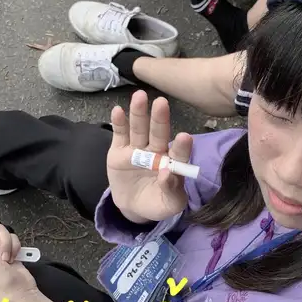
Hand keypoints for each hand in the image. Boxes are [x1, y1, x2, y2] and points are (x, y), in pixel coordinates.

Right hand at [107, 91, 193, 223]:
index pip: (178, 154)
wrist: (133, 205)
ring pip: (139, 129)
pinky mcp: (119, 150)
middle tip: (162, 102)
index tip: (184, 138)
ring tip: (140, 96)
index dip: (181, 147)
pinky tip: (117, 110)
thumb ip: (171, 191)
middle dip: (160, 119)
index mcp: (172, 164)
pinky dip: (118, 122)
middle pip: (158, 134)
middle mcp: (156, 152)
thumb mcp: (168, 205)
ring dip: (139, 113)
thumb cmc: (157, 203)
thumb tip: (167, 174)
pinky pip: (119, 134)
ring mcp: (137, 149)